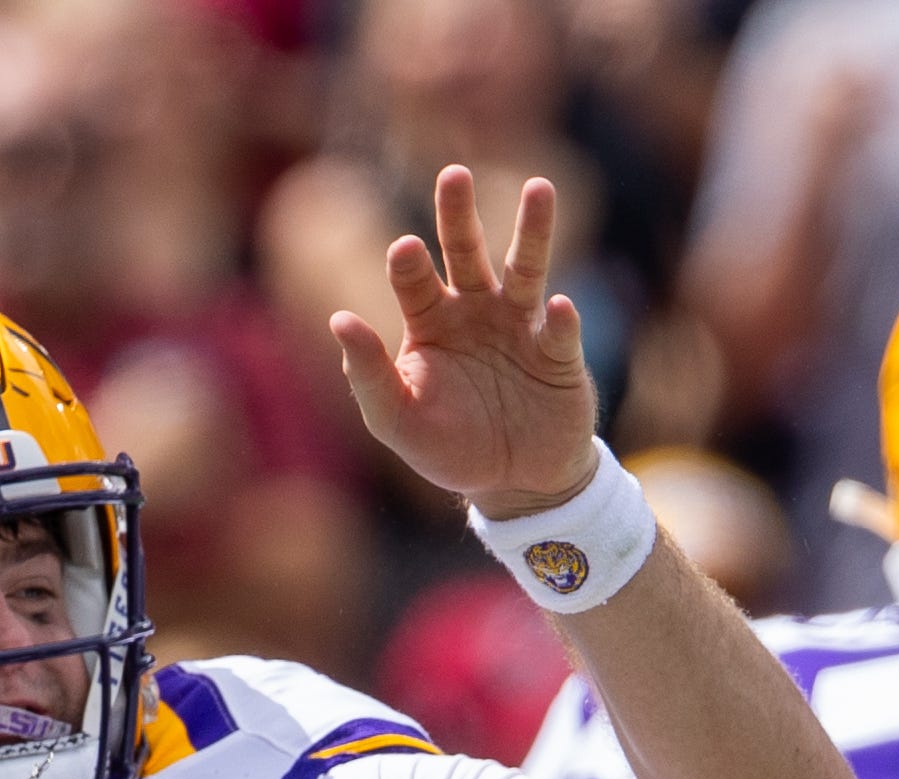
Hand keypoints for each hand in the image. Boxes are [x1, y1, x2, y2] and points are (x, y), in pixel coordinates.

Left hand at [331, 168, 599, 518]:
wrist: (514, 484)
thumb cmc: (449, 448)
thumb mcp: (396, 421)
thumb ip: (367, 376)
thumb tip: (338, 319)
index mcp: (430, 323)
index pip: (414, 280)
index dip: (409, 264)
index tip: (404, 248)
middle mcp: (475, 311)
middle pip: (467, 252)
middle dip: (458, 214)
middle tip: (453, 174)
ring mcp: (521, 326)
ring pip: (527, 268)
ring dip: (534, 230)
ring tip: (539, 189)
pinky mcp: (560, 354)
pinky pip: (560, 331)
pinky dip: (560, 320)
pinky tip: (556, 308)